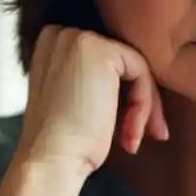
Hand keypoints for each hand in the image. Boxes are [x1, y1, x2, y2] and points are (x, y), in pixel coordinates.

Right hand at [16, 26, 168, 176]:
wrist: (51, 161)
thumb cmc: (66, 144)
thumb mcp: (79, 101)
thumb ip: (99, 80)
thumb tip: (140, 79)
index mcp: (53, 46)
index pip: (107, 62)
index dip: (123, 96)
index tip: (127, 131)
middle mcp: (62, 34)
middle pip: (123, 61)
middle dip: (139, 101)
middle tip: (139, 138)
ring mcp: (78, 38)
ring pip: (135, 66)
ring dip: (143, 108)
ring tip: (132, 141)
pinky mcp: (99, 49)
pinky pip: (141, 71)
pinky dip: (144, 105)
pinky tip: (130, 134)